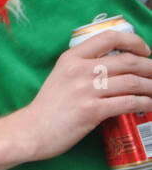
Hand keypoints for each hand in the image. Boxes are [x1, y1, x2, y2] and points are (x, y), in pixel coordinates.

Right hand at [18, 29, 151, 160]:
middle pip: (128, 61)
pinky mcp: (92, 111)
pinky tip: (149, 105)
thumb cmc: (48, 106)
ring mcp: (86, 90)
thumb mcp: (61, 76)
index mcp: (71, 58)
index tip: (145, 50)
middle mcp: (79, 70)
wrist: (29, 132)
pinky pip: (129, 102)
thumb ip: (84, 67)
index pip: (110, 38)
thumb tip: (118, 67)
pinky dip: (145, 103)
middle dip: (151, 67)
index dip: (134, 41)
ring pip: (133, 82)